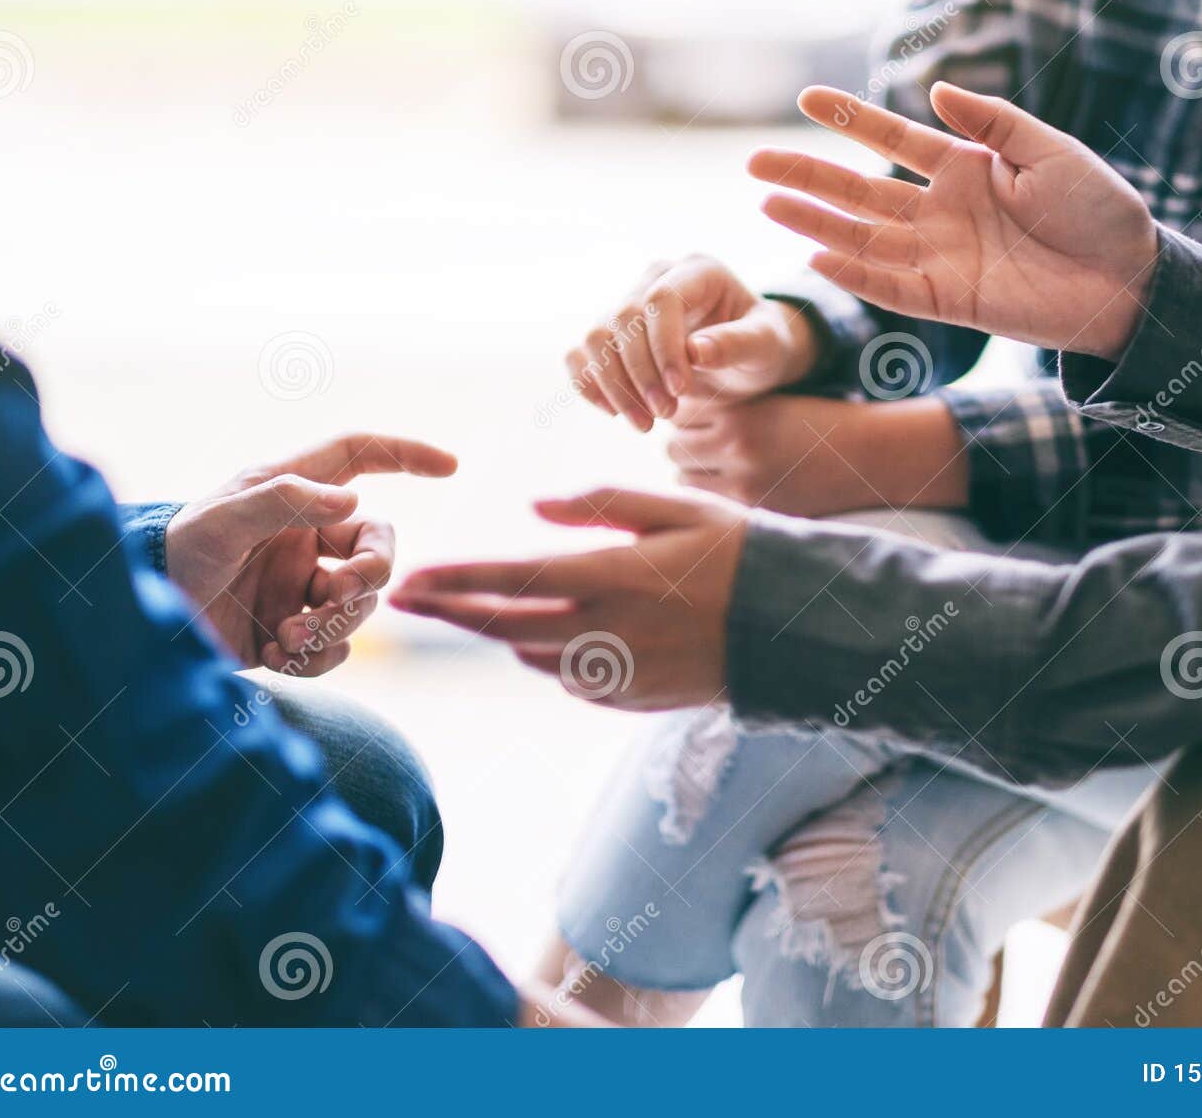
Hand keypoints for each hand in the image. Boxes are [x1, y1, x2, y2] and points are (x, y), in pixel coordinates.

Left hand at [164, 433, 457, 673]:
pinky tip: (276, 657)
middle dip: (369, 575)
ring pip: (361, 602)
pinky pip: (336, 647)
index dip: (407, 455)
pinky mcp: (291, 633)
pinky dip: (316, 656)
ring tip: (286, 637)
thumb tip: (354, 502)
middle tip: (338, 597)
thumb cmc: (170, 559)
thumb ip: (285, 502)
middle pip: (377, 546)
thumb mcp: (221, 522)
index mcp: (289, 495)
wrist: (140, 629)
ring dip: (334, 625)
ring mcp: (300, 586)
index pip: (360, 457)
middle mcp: (303, 537)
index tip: (450, 467)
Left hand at [390, 488, 746, 710]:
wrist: (795, 626)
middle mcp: (606, 632)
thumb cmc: (738, 550)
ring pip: (533, 655)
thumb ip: (601, 503)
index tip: (412, 580)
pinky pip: (569, 678)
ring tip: (471, 611)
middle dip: (449, 613)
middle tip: (406, 603)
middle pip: (504, 627)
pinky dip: (546, 655)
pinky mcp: (632, 698)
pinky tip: (543, 636)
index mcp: (612, 577)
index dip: (455, 581)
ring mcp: (618, 672)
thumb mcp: (676, 507)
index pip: (511, 580)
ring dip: (497, 633)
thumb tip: (532, 509)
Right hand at [566, 256, 820, 431]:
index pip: (662, 299)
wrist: (747, 358)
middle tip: (666, 415)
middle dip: (639, 374)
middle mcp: (657, 278)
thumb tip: (696, 351)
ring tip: (645, 424)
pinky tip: (615, 413)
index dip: (663, 347)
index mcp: (699, 271)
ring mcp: (629, 302)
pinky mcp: (612, 332)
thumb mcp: (766, 347)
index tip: (680, 391)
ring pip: (596, 338)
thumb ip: (738, 344)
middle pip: (623, 318)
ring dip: (613, 386)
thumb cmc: (763, 347)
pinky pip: (580, 353)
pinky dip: (589, 384)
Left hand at [668, 394, 967, 517]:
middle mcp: (736, 443)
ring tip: (720, 473)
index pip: (680, 413)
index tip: (703, 422)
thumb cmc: (815, 425)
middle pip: (673, 448)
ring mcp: (743, 481)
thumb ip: (723, 412)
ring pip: (682, 481)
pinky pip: (706, 504)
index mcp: (740, 408)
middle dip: (685, 449)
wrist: (867, 456)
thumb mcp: (769, 404)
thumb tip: (671, 425)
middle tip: (707, 451)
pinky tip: (733, 491)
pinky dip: (710, 499)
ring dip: (693, 476)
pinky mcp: (753, 509)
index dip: (687, 418)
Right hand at [748, 83, 1157, 359]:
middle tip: (754, 164)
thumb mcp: (1050, 152)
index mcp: (963, 168)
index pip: (891, 140)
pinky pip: (891, 287)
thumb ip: (993, 123)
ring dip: (815, 225)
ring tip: (767, 206)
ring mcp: (939, 257)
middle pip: (859, 191)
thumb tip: (938, 91)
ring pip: (863, 239)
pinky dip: (856, 275)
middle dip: (807, 178)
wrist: (1130, 279)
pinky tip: (817, 257)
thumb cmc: (1099, 209)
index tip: (806, 98)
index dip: (849, 120)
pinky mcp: (948, 302)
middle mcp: (940, 213)